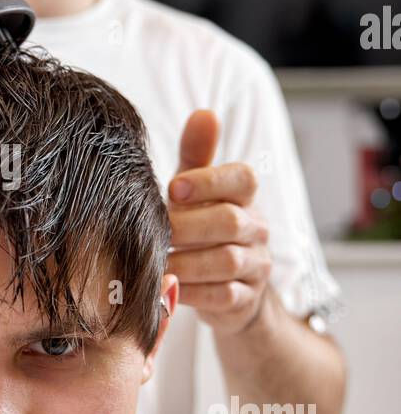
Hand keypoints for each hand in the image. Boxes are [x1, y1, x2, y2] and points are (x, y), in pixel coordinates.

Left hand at [167, 110, 270, 336]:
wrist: (223, 285)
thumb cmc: (200, 226)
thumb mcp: (194, 189)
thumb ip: (196, 154)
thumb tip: (204, 113)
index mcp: (244, 196)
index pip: (243, 178)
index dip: (210, 181)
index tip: (173, 188)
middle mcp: (257, 228)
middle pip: (230, 222)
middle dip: (188, 227)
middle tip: (157, 232)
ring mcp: (256, 265)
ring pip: (227, 261)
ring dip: (186, 262)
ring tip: (157, 263)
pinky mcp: (245, 299)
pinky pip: (223, 296)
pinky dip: (193, 292)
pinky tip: (169, 286)